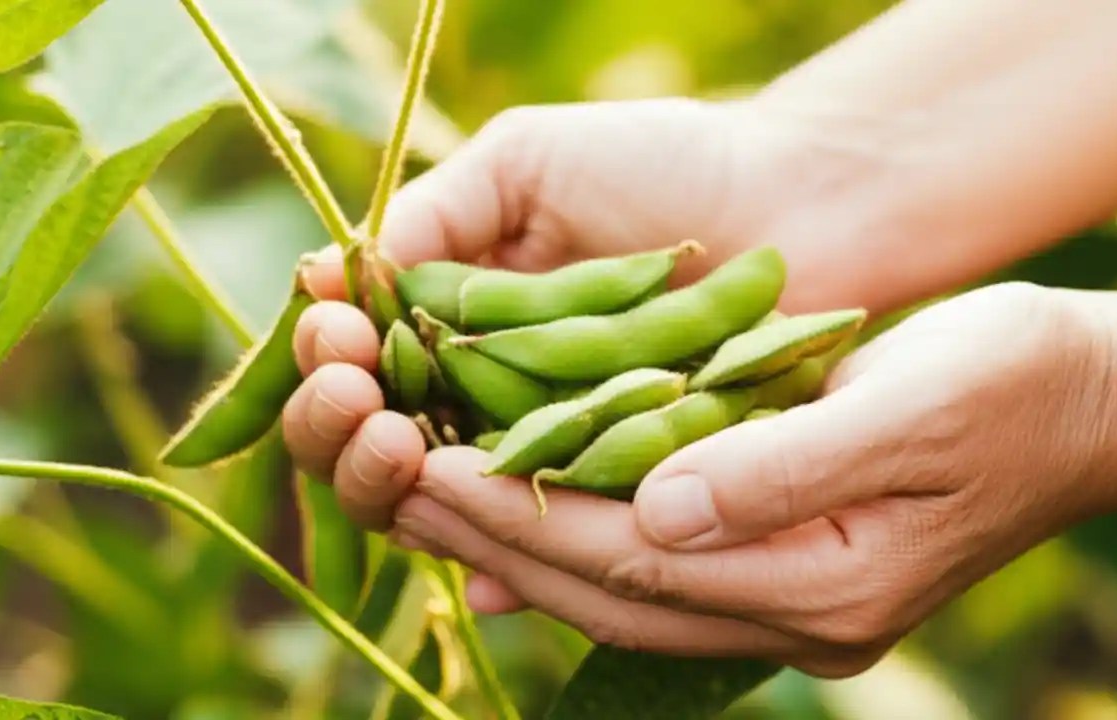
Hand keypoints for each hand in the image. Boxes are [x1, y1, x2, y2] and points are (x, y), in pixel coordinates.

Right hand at [283, 96, 905, 525]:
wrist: (794, 202)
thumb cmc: (662, 164)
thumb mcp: (525, 162)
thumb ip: (432, 217)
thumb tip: (323, 279)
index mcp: (449, 316)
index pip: (354, 365)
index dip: (327, 362)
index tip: (338, 337)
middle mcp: (483, 393)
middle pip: (374, 447)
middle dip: (338, 427)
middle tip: (354, 396)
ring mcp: (545, 449)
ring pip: (440, 505)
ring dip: (395, 488)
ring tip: (396, 445)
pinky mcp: (611, 492)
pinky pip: (543, 545)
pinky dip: (497, 559)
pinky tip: (474, 560)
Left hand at [384, 282, 1116, 675]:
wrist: (1087, 403)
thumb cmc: (1013, 385)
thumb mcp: (916, 405)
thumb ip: (783, 468)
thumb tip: (651, 507)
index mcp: (828, 584)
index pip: (640, 558)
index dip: (529, 515)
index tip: (432, 470)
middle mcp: (798, 616)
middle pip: (614, 589)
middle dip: (500, 536)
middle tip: (398, 479)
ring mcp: (791, 603)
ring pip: (624, 591)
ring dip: (522, 545)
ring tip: (429, 492)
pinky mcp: (784, 570)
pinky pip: (657, 574)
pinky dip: (579, 546)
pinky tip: (513, 524)